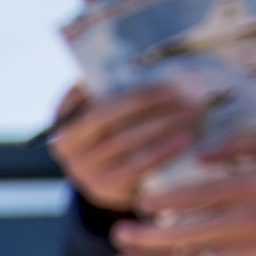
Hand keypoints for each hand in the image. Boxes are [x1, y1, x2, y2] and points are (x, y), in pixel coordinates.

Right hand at [48, 81, 206, 215]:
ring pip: (126, 143)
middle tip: (181, 94)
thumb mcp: (99, 115)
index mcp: (65, 124)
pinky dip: (163, 152)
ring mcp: (85, 172)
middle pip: (110, 120)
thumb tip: (141, 64)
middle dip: (148, 105)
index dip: (130, 93)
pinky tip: (185, 140)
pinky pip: (138, 168)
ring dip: (162, 126)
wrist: (105, 181)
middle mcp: (68, 151)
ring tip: (190, 113)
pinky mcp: (107, 190)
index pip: (93, 102)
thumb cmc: (108, 137)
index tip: (161, 79)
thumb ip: (107, 93)